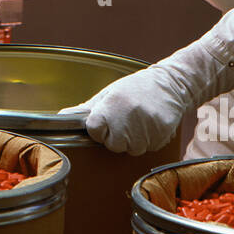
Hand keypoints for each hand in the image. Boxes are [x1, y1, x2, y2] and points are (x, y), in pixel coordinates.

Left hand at [58, 45, 233, 154]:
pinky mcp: (161, 135)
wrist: (171, 83)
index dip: (99, 128)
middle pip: (112, 145)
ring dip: (132, 140)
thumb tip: (61, 116)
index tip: (107, 120)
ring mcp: (146, 127)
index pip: (94, 130)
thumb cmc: (135, 88)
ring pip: (131, 149)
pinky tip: (150, 125)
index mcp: (111, 105)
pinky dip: (147, 140)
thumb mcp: (109, 93)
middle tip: (125, 120)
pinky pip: (147, 149)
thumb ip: (86, 109)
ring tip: (138, 121)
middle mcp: (128, 117)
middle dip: (116, 136)